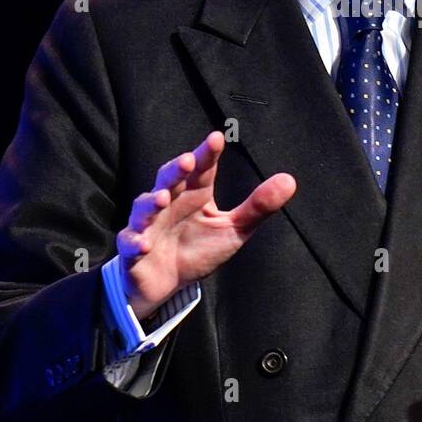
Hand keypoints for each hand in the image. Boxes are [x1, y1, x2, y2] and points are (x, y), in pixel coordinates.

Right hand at [116, 131, 295, 320]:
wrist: (167, 283)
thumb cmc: (198, 248)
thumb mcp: (233, 229)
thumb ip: (258, 206)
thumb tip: (290, 180)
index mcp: (194, 193)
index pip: (202, 169)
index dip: (207, 153)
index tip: (216, 138)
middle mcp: (169, 202)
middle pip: (169, 179)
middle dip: (176, 169)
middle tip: (189, 161)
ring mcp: (148, 224)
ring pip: (145, 207)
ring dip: (152, 202)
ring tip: (163, 199)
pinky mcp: (133, 248)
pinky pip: (131, 242)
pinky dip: (136, 241)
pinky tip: (144, 244)